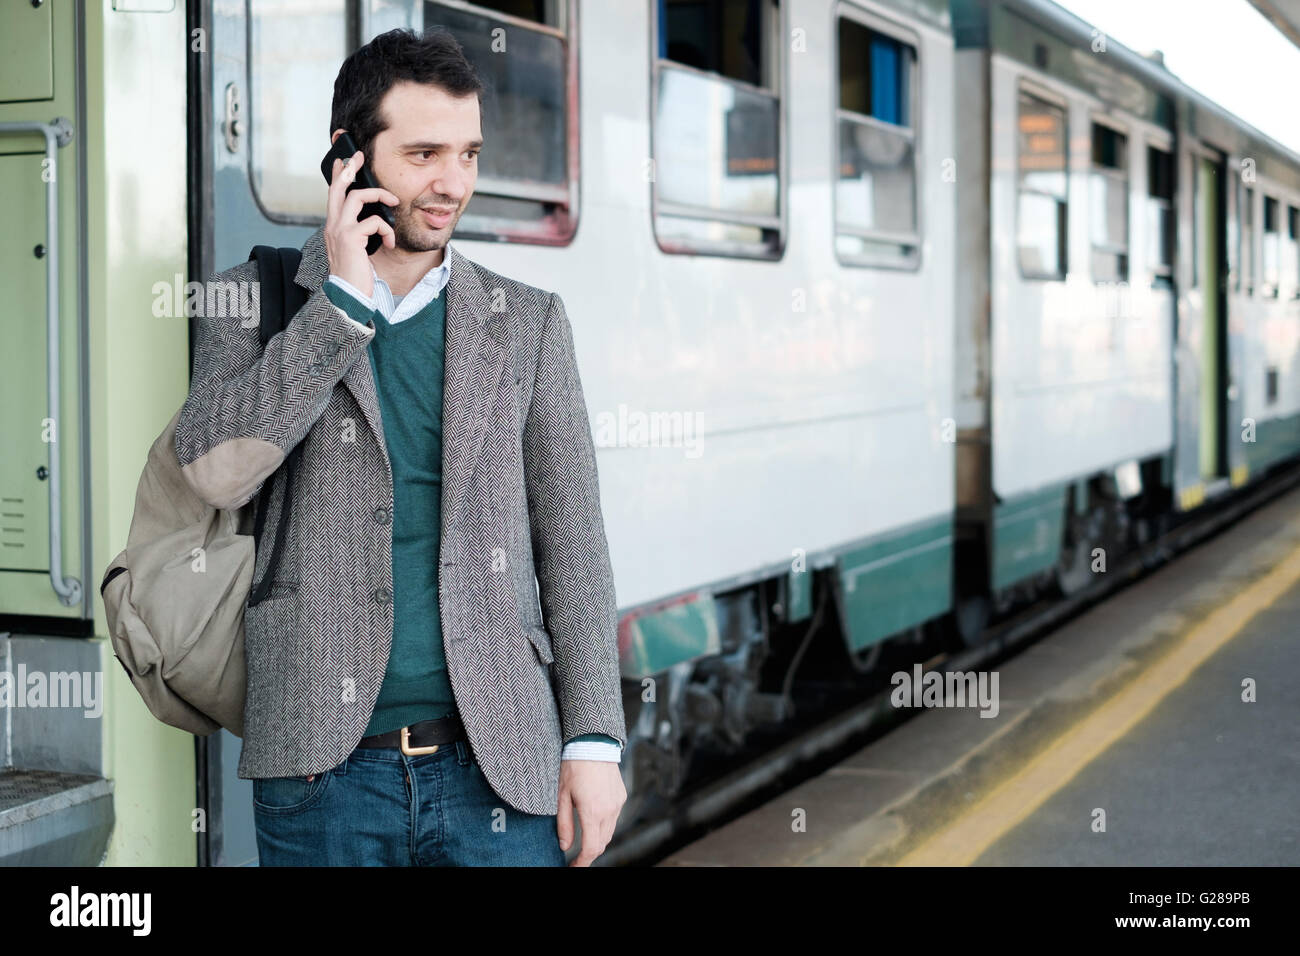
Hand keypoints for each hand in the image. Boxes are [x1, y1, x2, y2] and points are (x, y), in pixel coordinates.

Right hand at [324, 149, 398, 298]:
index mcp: (334, 227)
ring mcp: (340, 230)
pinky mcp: (350, 238)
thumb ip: (359, 233)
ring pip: (357, 197)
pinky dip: (387, 230)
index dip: (337, 176)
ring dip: (379, 196)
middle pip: (339, 187)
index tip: (343, 160)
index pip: (333, 195)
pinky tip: (391, 242)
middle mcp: (332, 225)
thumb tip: (374, 220)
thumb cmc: (355, 275)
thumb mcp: (356, 249)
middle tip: (360, 157)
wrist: (348, 296)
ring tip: (393, 202)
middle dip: (350, 169)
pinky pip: (374, 222)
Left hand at [557, 759, 625, 865]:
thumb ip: (564, 823)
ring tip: (584, 838)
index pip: (591, 848)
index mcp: (592, 812)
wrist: (593, 743)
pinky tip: (594, 818)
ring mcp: (617, 803)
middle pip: (602, 843)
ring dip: (598, 839)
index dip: (582, 862)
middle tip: (577, 857)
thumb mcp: (562, 795)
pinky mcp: (621, 796)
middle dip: (590, 853)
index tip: (574, 867)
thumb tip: (564, 846)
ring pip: (610, 832)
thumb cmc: (574, 765)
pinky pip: (614, 817)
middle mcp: (609, 810)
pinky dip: (605, 824)